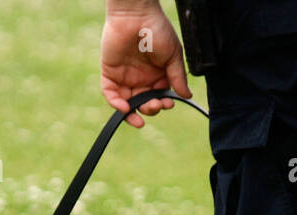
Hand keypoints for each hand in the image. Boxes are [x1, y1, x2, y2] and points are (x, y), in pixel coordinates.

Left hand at [101, 1, 192, 128]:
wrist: (136, 14)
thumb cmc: (157, 30)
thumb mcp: (173, 55)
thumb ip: (178, 77)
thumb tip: (187, 96)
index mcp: (157, 74)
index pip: (159, 96)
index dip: (163, 103)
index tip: (168, 103)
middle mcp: (141, 78)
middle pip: (144, 103)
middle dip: (151, 108)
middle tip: (155, 104)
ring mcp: (125, 77)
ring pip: (127, 103)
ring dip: (133, 113)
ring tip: (140, 117)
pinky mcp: (110, 74)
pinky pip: (111, 94)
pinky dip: (116, 104)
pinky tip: (125, 108)